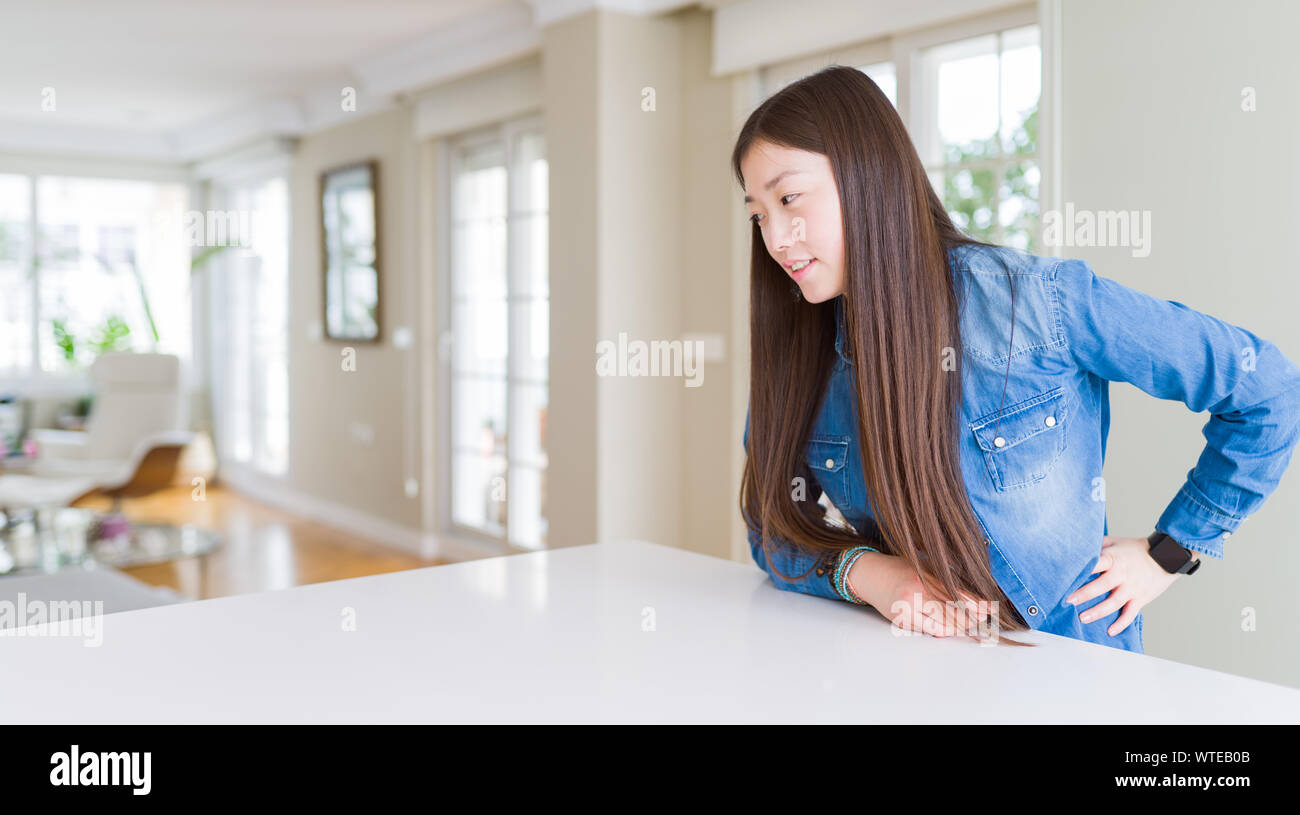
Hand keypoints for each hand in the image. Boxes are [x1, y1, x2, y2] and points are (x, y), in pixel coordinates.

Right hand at [856, 554, 990, 639]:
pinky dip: (944, 630)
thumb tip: (976, 598)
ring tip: (969, 622)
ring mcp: (908, 608)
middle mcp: (917, 591)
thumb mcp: (925, 566)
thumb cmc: (900, 569)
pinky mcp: (903, 620)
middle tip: (984, 617)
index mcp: (925, 574)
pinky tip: (951, 626)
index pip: (959, 593)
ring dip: (959, 626)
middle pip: (954, 612)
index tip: (990, 607)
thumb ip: (946, 579)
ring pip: (944, 625)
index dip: (978, 603)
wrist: (870, 575)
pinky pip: (930, 630)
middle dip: (972, 617)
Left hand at [1065, 535, 1191, 636]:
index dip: (1081, 571)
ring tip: (1083, 618)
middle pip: (1101, 586)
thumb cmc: (1136, 549)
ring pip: (1114, 602)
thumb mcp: (1115, 542)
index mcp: (1113, 558)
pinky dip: (1121, 624)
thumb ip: (1097, 545)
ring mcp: (1132, 588)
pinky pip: (1130, 613)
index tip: (1065, 578)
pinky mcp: (1141, 598)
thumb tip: (1076, 546)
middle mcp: (1122, 574)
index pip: (1094, 564)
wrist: (1167, 556)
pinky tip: (1110, 631)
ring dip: (1098, 612)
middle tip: (1068, 601)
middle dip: (1084, 594)